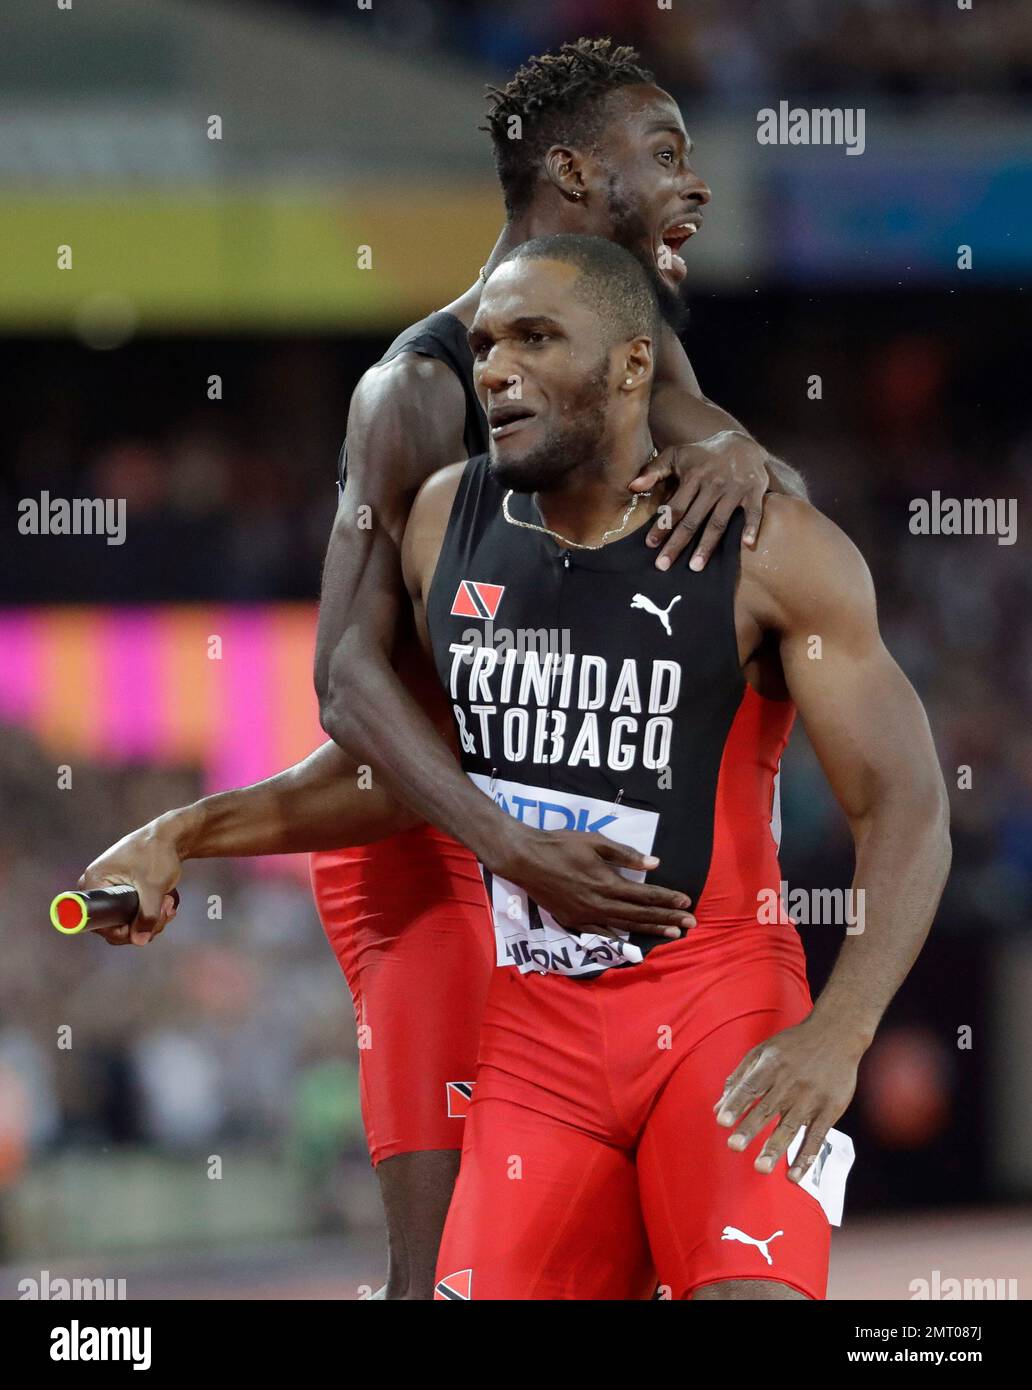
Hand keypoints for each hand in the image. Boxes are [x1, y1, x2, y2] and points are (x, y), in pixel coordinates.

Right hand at [78, 815, 185, 945]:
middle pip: (114, 923)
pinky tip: (167, 902)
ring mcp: (108, 887)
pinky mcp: (121, 888)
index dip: (123, 931)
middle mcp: (96, 886)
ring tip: (168, 903)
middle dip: (143, 923)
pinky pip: (131, 910)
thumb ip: (148, 916)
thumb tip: (140, 941)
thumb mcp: (154, 888)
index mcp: (94, 882)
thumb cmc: (158, 854)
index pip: (99, 922)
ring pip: (126, 919)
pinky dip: (150, 910)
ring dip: (151, 917)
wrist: (171, 835)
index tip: (147, 926)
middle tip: (165, 913)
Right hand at [493, 825, 695, 939]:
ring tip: (672, 933)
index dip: (668, 899)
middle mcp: (600, 905)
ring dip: (650, 929)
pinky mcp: (573, 921)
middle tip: (691, 923)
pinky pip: (601, 933)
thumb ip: (625, 855)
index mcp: (607, 884)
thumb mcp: (595, 842)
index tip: (687, 902)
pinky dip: (619, 937)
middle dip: (667, 918)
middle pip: (640, 914)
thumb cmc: (561, 845)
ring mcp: (586, 916)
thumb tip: (654, 864)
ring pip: (624, 926)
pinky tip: (631, 941)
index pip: (645, 895)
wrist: (525, 859)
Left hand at [631, 430, 769, 571]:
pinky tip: (747, 545)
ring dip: (707, 546)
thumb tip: (632, 487)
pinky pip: (753, 513)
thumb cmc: (703, 455)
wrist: (742, 444)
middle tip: (663, 565)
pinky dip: (751, 528)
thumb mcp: (676, 455)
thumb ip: (654, 470)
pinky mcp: (754, 492)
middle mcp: (713, 484)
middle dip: (677, 543)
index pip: (675, 507)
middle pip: (693, 519)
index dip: (662, 526)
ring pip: (719, 522)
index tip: (650, 545)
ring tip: (695, 567)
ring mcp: (734, 489)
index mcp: (693, 476)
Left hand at [713, 1017, 860, 1180]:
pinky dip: (805, 1157)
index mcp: (771, 1065)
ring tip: (761, 1168)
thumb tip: (718, 1109)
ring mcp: (812, 1097)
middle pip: (768, 1108)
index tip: (722, 1121)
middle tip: (734, 1146)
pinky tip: (793, 1175)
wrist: (836, 1034)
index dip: (736, 1104)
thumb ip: (739, 1077)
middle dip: (750, 1128)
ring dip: (775, 1148)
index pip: (750, 1087)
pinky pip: (816, 1137)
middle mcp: (791, 1082)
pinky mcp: (830, 1110)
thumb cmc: (793, 1044)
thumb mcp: (763, 1050)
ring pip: (791, 1126)